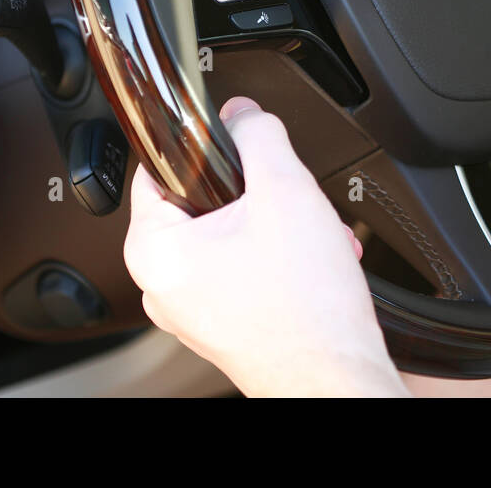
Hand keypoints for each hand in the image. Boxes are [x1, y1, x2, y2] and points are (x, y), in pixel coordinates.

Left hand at [123, 96, 407, 396]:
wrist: (336, 376)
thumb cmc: (306, 309)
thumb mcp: (285, 189)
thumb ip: (259, 135)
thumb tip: (244, 113)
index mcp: (154, 252)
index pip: (159, 168)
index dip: (207, 148)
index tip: (240, 144)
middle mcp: (162, 286)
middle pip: (203, 201)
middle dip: (256, 192)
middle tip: (288, 201)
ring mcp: (193, 309)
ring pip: (230, 234)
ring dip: (277, 224)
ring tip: (310, 236)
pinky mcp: (224, 323)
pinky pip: (243, 268)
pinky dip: (279, 257)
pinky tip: (313, 261)